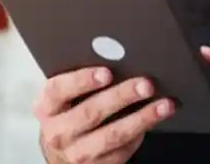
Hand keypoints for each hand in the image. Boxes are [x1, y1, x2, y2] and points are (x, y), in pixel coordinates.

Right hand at [33, 66, 175, 163]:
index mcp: (46, 106)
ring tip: (163, 104)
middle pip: (91, 112)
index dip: (82, 80)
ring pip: (112, 135)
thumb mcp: (65, 97)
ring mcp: (76, 153)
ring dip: (142, 118)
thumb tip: (119, 56)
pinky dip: (142, 132)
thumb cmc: (68, 113)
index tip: (107, 72)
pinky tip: (156, 119)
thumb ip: (83, 80)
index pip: (59, 90)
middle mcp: (57, 131)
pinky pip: (123, 150)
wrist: (62, 151)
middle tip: (146, 84)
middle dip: (122, 96)